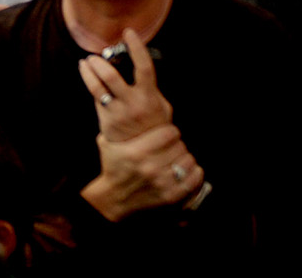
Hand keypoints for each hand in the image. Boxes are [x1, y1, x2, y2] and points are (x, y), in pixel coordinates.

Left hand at [79, 28, 173, 143]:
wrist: (146, 151)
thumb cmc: (154, 123)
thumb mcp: (161, 105)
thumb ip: (151, 87)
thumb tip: (138, 65)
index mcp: (149, 96)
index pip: (144, 67)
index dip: (136, 48)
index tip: (128, 32)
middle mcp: (133, 103)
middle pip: (111, 76)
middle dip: (100, 62)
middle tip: (95, 56)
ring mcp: (118, 112)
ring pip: (98, 86)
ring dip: (89, 71)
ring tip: (85, 63)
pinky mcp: (106, 120)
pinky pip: (96, 97)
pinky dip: (90, 82)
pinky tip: (87, 75)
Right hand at [82, 122, 203, 220]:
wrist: (115, 198)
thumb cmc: (113, 167)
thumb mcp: (107, 143)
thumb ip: (116, 126)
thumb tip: (118, 103)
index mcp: (136, 151)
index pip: (169, 132)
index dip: (170, 131)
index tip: (168, 133)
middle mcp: (150, 167)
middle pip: (180, 146)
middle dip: (177, 144)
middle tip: (171, 146)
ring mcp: (162, 182)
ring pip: (188, 160)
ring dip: (185, 157)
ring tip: (177, 158)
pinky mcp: (171, 196)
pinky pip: (193, 179)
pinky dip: (194, 173)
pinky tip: (186, 170)